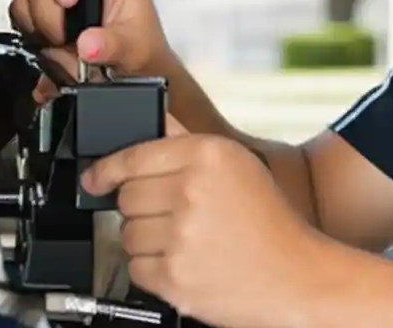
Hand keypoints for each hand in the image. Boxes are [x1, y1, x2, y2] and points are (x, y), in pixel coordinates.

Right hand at [8, 0, 169, 100]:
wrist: (132, 68)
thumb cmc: (141, 48)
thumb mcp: (134, 49)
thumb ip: (112, 46)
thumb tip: (88, 44)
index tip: (68, 3)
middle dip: (50, 14)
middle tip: (67, 37)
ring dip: (40, 25)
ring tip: (63, 42)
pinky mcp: (47, 6)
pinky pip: (20, 11)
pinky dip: (30, 31)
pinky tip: (52, 43)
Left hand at [83, 116, 324, 326]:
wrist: (296, 276)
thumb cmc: (270, 221)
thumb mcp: (238, 165)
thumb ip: (188, 139)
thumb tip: (152, 116)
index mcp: (208, 155)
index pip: (133, 156)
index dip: (107, 169)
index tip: (95, 178)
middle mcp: (192, 191)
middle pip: (126, 196)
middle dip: (142, 207)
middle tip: (174, 215)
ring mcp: (181, 235)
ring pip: (126, 233)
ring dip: (147, 239)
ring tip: (185, 240)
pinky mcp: (174, 276)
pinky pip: (134, 268)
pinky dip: (152, 269)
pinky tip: (183, 262)